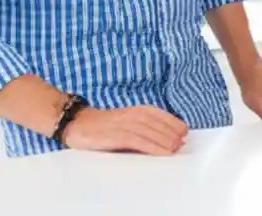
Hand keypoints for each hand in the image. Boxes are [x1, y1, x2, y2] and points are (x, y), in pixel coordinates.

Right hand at [61, 105, 188, 155]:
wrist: (77, 123)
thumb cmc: (105, 125)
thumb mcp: (128, 120)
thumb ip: (144, 125)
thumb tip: (167, 136)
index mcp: (139, 110)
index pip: (162, 116)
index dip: (174, 123)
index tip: (184, 133)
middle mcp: (133, 114)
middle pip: (158, 124)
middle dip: (172, 134)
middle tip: (182, 144)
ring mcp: (124, 124)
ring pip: (151, 132)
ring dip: (166, 141)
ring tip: (176, 149)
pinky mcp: (116, 135)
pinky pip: (139, 141)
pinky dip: (153, 146)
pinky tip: (163, 152)